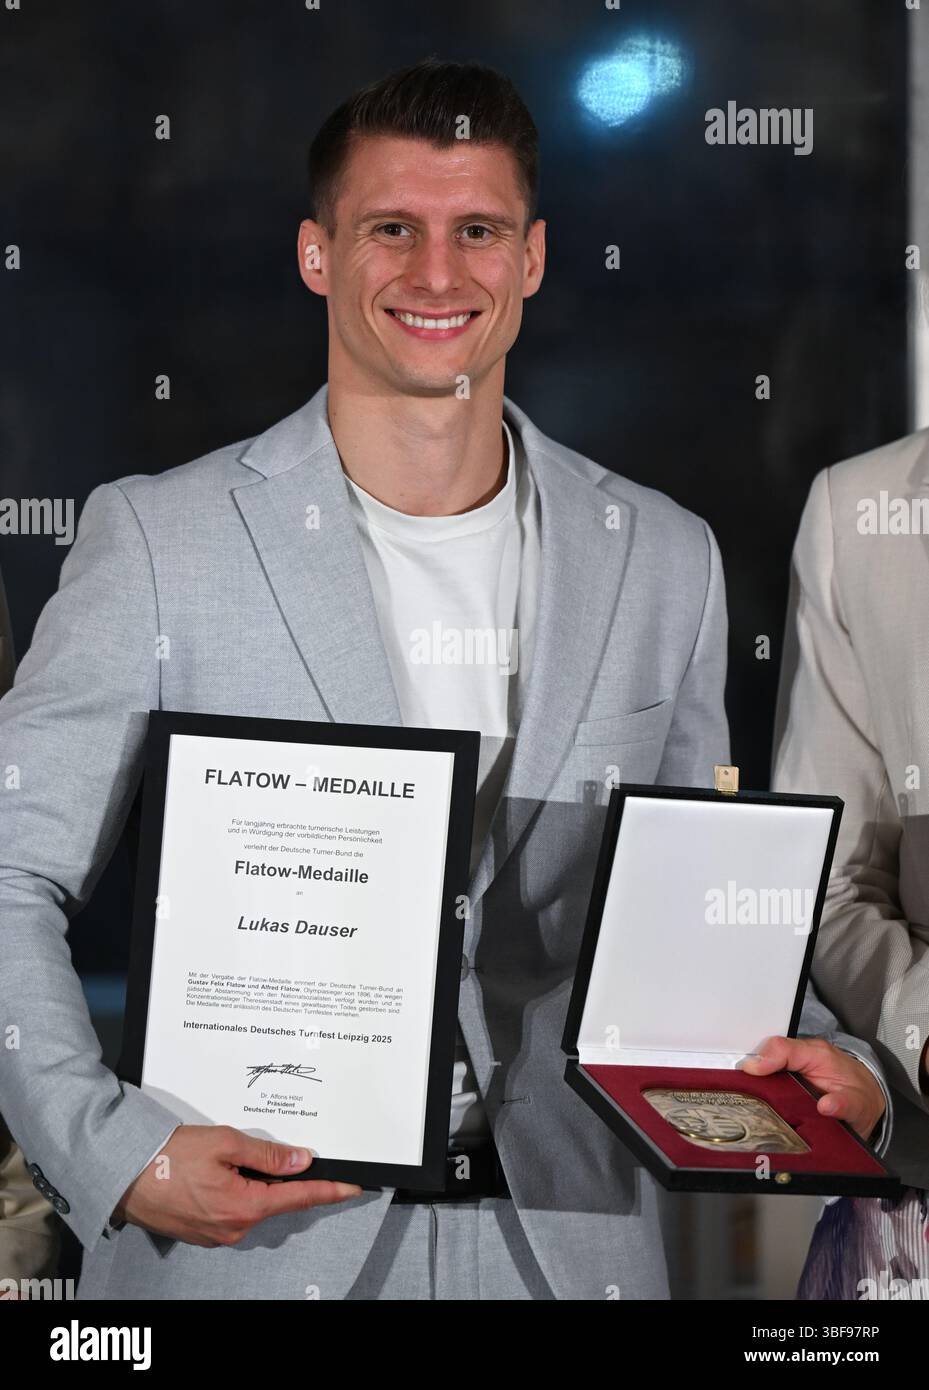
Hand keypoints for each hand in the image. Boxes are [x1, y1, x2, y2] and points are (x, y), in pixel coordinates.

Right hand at [112, 1125, 362, 1247]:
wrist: (122, 1175)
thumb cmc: (166, 1158)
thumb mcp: (225, 1142)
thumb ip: (267, 1154)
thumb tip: (300, 1160)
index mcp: (244, 1207)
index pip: (299, 1198)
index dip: (329, 1190)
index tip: (352, 1188)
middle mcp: (233, 1228)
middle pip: (273, 1199)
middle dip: (273, 1175)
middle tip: (249, 1150)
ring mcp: (217, 1234)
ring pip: (251, 1203)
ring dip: (247, 1181)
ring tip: (217, 1158)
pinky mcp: (202, 1231)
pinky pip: (230, 1209)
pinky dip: (232, 1190)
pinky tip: (211, 1172)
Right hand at [738, 1036, 884, 1141]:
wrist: (863, 1099)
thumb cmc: (858, 1097)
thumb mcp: (858, 1104)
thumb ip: (844, 1104)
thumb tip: (825, 1106)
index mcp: (816, 1054)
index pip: (782, 1047)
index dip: (764, 1059)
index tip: (751, 1073)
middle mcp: (798, 1055)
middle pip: (762, 1054)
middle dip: (747, 1071)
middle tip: (738, 1089)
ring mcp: (788, 1065)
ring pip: (758, 1066)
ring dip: (747, 1081)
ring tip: (739, 1097)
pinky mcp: (783, 1078)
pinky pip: (761, 1079)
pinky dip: (752, 1088)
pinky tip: (746, 1101)